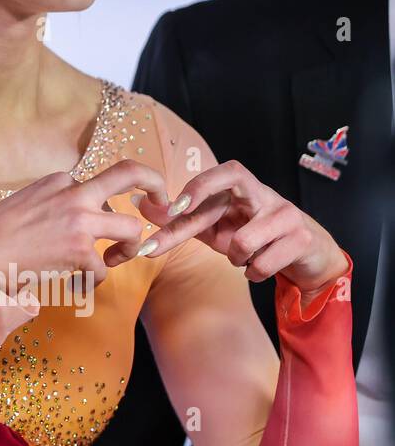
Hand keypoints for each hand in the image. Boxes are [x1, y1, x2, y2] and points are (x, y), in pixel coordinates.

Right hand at [0, 159, 169, 293]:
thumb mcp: (24, 205)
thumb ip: (53, 205)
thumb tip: (76, 222)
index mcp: (58, 180)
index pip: (100, 182)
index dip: (111, 202)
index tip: (121, 210)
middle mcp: (73, 193)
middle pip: (131, 174)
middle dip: (157, 186)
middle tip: (166, 207)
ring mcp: (80, 220)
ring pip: (133, 228)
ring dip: (128, 250)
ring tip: (107, 263)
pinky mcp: (80, 251)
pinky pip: (104, 269)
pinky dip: (91, 282)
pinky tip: (72, 286)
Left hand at [136, 159, 348, 297]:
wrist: (306, 255)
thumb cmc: (254, 237)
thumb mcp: (216, 227)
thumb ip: (181, 218)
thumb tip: (139, 203)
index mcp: (243, 189)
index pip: (223, 173)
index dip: (198, 185)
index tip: (172, 207)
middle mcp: (264, 194)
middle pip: (234, 177)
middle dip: (199, 202)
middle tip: (177, 215)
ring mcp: (286, 214)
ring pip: (242, 241)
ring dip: (234, 258)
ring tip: (244, 257)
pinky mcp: (302, 239)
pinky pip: (260, 265)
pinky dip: (253, 272)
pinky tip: (260, 266)